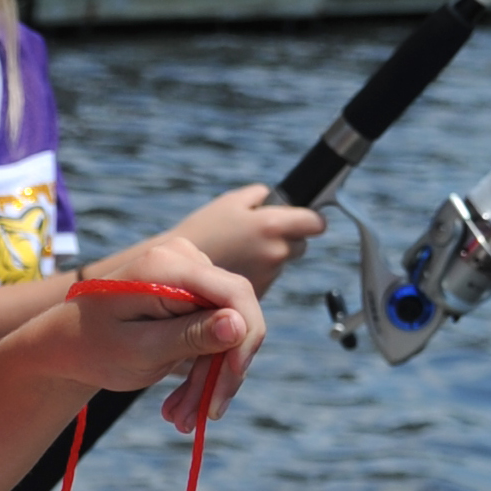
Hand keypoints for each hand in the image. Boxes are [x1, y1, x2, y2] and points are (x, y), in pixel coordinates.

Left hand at [51, 231, 265, 425]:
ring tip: (180, 420)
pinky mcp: (188, 296)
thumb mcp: (140, 350)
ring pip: (226, 332)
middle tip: (202, 416)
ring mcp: (188, 275)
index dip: (245, 340)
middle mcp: (184, 259)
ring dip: (208, 380)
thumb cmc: (91, 348)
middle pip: (235, 315)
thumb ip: (190, 336)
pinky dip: (200, 372)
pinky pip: (212, 335)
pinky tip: (179, 406)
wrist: (64, 345)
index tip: (229, 383)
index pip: (235, 293)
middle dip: (222, 370)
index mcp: (168, 265)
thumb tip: (240, 325)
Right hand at [176, 182, 325, 295]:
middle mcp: (276, 253)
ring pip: (281, 264)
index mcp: (272, 226)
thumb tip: (272, 196)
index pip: (315, 223)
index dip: (311, 220)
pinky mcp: (258, 294)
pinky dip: (256, 275)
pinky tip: (235, 269)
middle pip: (300, 245)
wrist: (175, 271)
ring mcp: (269, 276)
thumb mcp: (229, 203)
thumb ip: (258, 196)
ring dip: (269, 259)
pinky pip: (266, 280)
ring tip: (240, 253)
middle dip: (286, 240)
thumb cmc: (203, 230)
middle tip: (261, 237)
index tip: (306, 221)